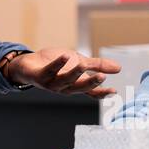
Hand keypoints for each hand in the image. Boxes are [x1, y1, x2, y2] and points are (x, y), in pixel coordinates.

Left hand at [4, 48, 120, 98]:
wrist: (30, 64)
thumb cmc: (56, 65)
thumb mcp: (79, 62)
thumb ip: (97, 65)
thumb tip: (118, 68)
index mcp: (75, 85)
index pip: (91, 92)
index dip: (102, 92)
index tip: (114, 91)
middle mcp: (64, 88)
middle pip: (80, 88)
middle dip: (90, 83)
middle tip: (102, 76)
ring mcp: (52, 84)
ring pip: (65, 81)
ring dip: (74, 73)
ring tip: (83, 64)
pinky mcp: (40, 76)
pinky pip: (49, 71)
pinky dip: (57, 64)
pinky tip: (65, 56)